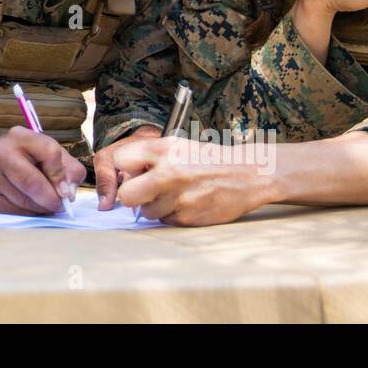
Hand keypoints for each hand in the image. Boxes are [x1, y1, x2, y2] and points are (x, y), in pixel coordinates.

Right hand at [0, 127, 85, 214]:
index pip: (50, 152)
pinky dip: (27, 214)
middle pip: (34, 183)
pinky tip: (26, 206)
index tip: (66, 190)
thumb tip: (69, 193)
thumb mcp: (46, 155)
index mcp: (20, 136)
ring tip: (42, 204)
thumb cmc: (22, 161)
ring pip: (25, 203)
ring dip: (41, 209)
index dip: (62, 176)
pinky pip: (15, 213)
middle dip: (52, 199)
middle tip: (59, 205)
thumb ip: (68, 169)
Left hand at [113, 136, 277, 225]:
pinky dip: (172, 215)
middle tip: (143, 192)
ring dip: (155, 206)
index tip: (132, 172)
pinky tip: (187, 203)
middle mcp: (169, 173)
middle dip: (131, 196)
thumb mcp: (178, 146)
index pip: (119, 160)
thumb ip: (149, 157)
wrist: (247, 174)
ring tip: (174, 194)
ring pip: (146, 212)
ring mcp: (179, 198)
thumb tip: (122, 176)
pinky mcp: (189, 218)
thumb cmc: (208, 159)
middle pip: (126, 195)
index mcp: (163, 150)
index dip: (123, 168)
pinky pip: (166, 221)